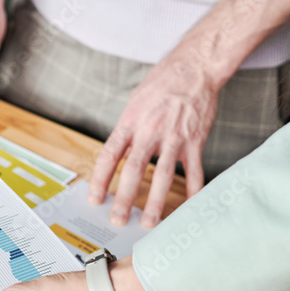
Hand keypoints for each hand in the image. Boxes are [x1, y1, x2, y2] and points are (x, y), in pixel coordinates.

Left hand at [88, 57, 218, 227]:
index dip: (100, 180)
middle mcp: (150, 131)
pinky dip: (193, 190)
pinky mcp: (195, 140)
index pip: (110, 156)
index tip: (94, 199)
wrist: (194, 67)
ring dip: (155, 202)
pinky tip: (190, 206)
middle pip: (133, 170)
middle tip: (117, 220)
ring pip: (163, 175)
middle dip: (124, 198)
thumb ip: (128, 130)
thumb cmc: (162, 83)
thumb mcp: (135, 102)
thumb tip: (118, 154)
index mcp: (130, 122)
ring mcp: (174, 137)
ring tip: (149, 222)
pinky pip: (194, 170)